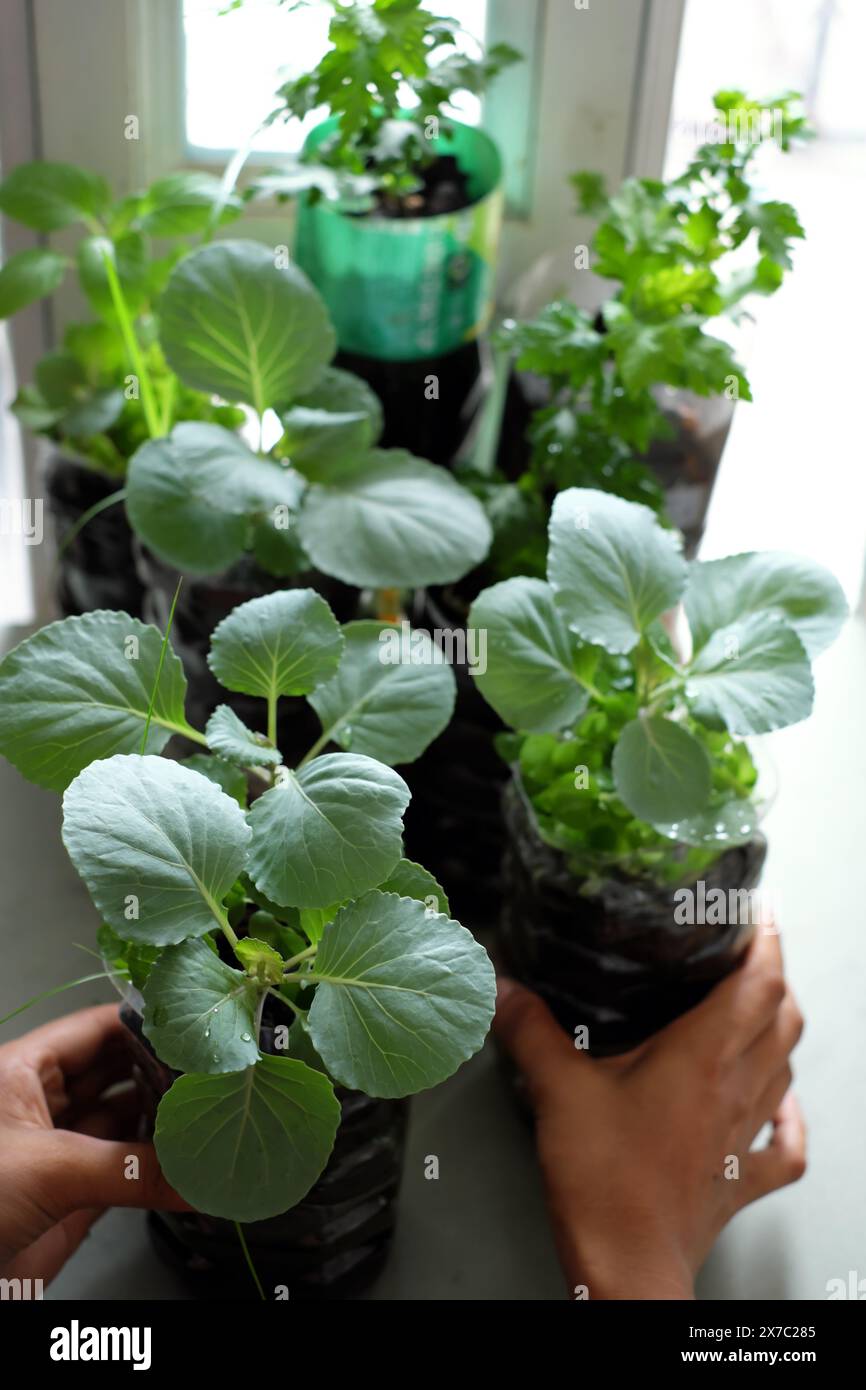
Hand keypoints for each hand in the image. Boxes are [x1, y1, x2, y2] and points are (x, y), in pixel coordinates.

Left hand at [0, 1004, 187, 1285]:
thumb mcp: (46, 1168)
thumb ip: (130, 1169)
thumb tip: (195, 1174)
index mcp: (22, 1071)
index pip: (94, 1028)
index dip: (143, 1021)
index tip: (193, 1021)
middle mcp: (42, 1103)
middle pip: (115, 1071)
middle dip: (161, 1070)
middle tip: (213, 1069)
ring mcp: (59, 1150)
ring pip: (123, 1120)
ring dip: (163, 1120)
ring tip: (209, 1112)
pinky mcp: (72, 1195)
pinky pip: (125, 1169)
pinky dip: (157, 1167)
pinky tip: (188, 1160)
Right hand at [495, 926, 805, 1299]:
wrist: (627, 1266)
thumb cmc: (604, 1183)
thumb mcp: (558, 1090)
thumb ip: (529, 1030)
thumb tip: (501, 986)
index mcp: (703, 1056)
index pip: (759, 981)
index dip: (765, 938)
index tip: (756, 909)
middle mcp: (736, 1088)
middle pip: (782, 1016)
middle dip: (774, 973)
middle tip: (750, 948)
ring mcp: (744, 1135)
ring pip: (786, 1067)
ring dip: (780, 1030)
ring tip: (760, 1007)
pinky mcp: (740, 1179)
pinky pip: (785, 1145)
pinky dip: (791, 1118)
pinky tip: (783, 1105)